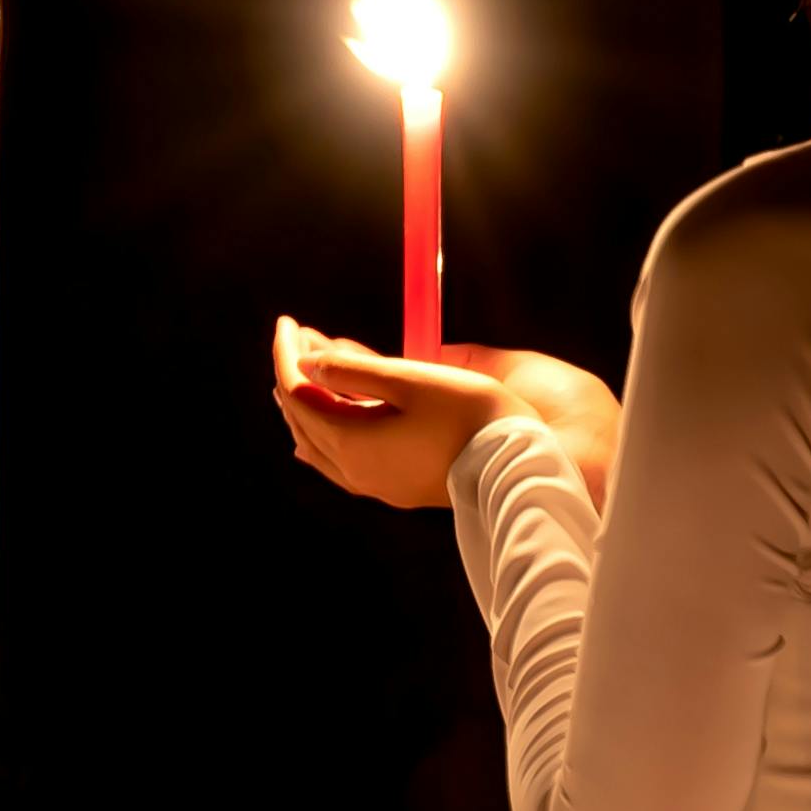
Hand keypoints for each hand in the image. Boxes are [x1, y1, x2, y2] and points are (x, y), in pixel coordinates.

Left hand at [272, 318, 617, 510]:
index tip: (288, 323)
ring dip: (312, 402)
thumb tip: (307, 363)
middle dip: (297, 375)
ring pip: (321, 442)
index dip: (288, 354)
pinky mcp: (398, 486)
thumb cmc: (473, 418)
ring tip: (307, 371)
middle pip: (305, 419)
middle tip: (297, 338)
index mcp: (353, 444)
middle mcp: (356, 471)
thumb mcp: (412, 380)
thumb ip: (354, 370)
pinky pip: (343, 457)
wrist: (522, 469)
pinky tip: (327, 424)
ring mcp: (378, 484)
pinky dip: (329, 429)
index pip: (301, 393)